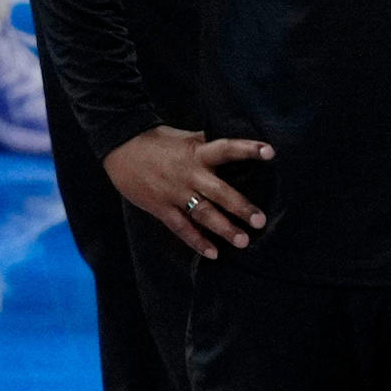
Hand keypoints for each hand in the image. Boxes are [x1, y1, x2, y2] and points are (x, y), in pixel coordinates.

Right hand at [106, 126, 272, 256]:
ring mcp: (174, 193)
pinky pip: (181, 227)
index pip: (227, 149)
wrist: (120, 147)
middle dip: (240, 207)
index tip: (270, 152)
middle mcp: (189, 174)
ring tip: (243, 241)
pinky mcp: (160, 207)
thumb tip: (233, 149)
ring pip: (203, 213)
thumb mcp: (186, 138)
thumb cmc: (157, 141)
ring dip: (224, 229)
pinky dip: (197, 241)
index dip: (248, 149)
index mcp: (197, 152)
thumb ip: (207, 145)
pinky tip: (213, 253)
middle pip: (219, 191)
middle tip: (260, 221)